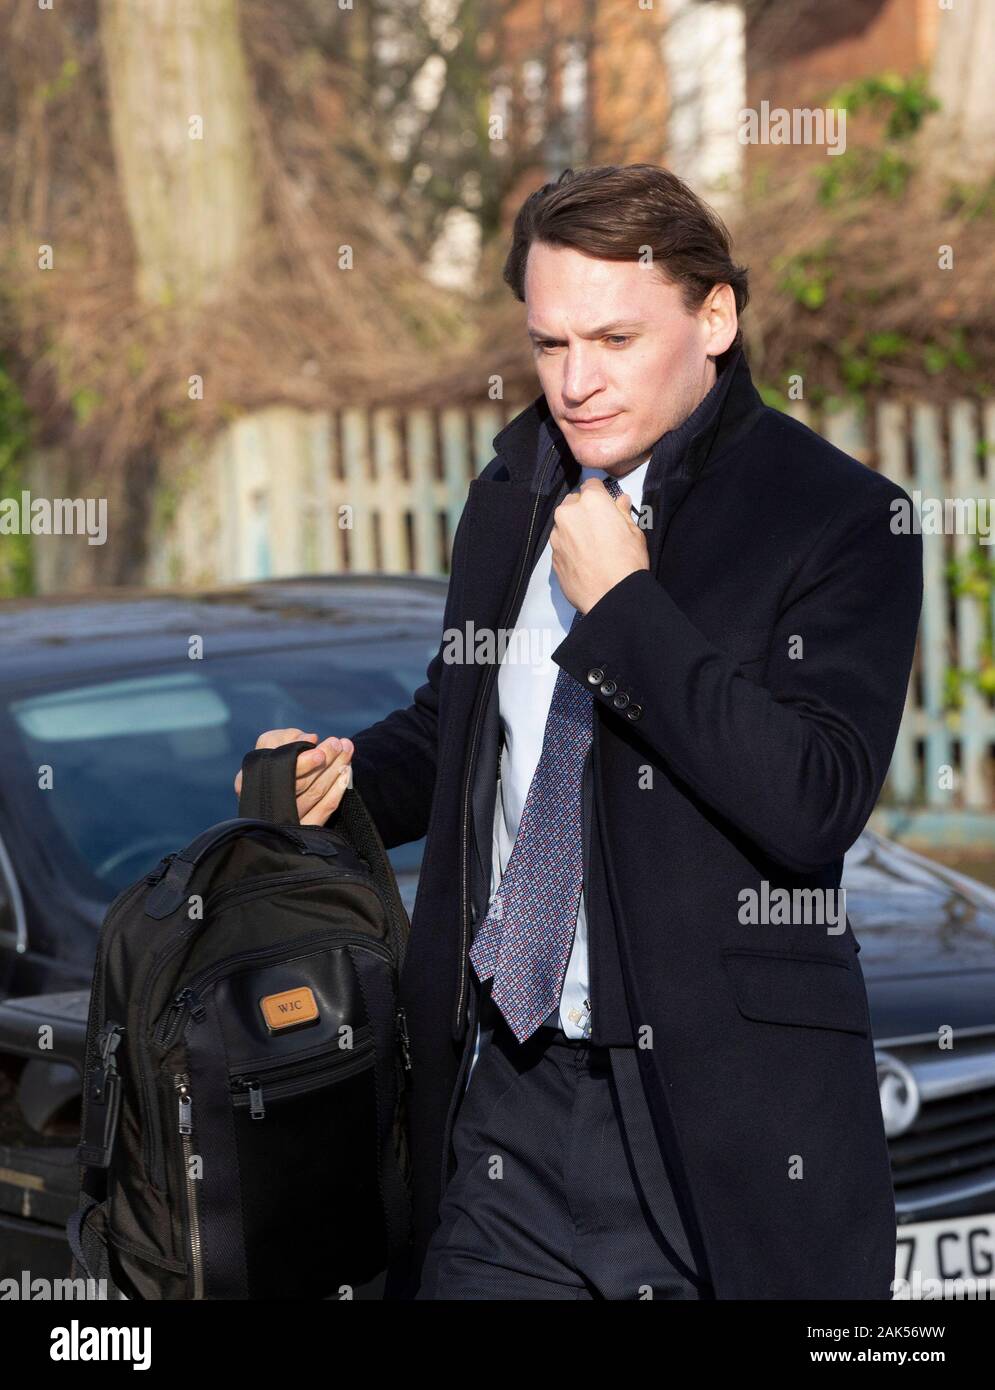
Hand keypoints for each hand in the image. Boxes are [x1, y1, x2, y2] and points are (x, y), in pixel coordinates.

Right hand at [233, 728, 353, 825]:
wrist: (267, 805)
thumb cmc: (269, 762)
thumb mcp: (269, 747)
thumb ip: (286, 738)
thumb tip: (310, 738)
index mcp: (249, 782)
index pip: (279, 774)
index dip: (303, 762)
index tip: (320, 751)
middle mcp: (266, 804)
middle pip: (302, 783)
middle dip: (325, 761)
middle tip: (340, 744)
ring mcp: (285, 820)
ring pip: (315, 794)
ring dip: (335, 771)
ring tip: (347, 751)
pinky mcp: (303, 828)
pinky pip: (324, 810)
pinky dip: (337, 791)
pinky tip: (346, 773)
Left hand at [550, 478, 649, 614]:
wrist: (611, 596)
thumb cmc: (627, 563)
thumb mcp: (634, 532)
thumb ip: (622, 512)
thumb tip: (621, 501)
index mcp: (591, 501)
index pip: (591, 484)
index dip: (600, 495)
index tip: (605, 505)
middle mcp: (568, 513)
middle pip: (573, 502)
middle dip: (584, 511)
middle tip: (600, 528)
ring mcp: (557, 535)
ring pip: (564, 524)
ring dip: (575, 529)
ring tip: (592, 548)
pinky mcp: (552, 555)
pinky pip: (560, 544)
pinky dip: (569, 547)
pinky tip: (584, 560)